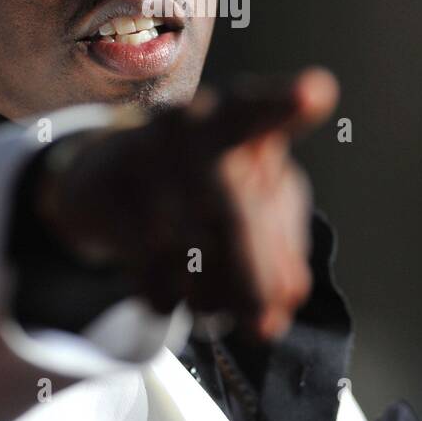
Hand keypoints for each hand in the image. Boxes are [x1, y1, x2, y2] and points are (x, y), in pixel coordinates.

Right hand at [35, 68, 339, 341]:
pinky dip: (169, 299)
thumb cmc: (206, 181)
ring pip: (189, 254)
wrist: (108, 172)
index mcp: (236, 117)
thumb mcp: (254, 197)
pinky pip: (149, 273)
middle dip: (254, 279)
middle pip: (232, 214)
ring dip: (212, 298)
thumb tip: (288, 297)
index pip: (260, 110)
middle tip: (267, 327)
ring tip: (215, 302)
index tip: (316, 93)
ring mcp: (143, 159)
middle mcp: (188, 128)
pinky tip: (171, 288)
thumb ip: (282, 242)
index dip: (286, 103)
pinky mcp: (105, 198)